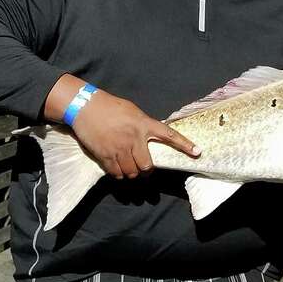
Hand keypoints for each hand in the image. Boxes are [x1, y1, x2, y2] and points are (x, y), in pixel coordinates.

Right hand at [44, 76, 198, 178]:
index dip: (184, 144)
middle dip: (145, 170)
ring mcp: (120, 148)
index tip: (197, 152)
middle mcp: (134, 138)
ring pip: (132, 172)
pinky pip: (117, 173)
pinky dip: (118, 174)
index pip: (168, 135)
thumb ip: (143, 125)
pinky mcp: (106, 155)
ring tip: (128, 167)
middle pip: (147, 166)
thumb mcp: (132, 112)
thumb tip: (150, 137)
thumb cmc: (109, 107)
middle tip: (143, 168)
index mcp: (143, 124)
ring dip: (131, 173)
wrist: (85, 107)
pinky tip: (117, 168)